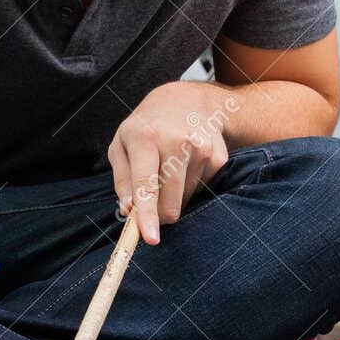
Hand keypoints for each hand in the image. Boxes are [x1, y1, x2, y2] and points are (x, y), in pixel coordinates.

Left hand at [108, 82, 229, 244]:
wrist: (186, 101)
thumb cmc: (146, 127)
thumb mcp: (121, 144)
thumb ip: (122, 180)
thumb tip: (128, 211)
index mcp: (145, 137)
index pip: (146, 184)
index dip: (147, 215)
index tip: (150, 238)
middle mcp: (177, 142)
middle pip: (170, 203)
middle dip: (159, 213)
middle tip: (151, 200)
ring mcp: (202, 149)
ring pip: (185, 200)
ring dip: (174, 195)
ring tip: (169, 166)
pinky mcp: (218, 157)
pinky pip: (200, 191)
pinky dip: (189, 186)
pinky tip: (185, 163)